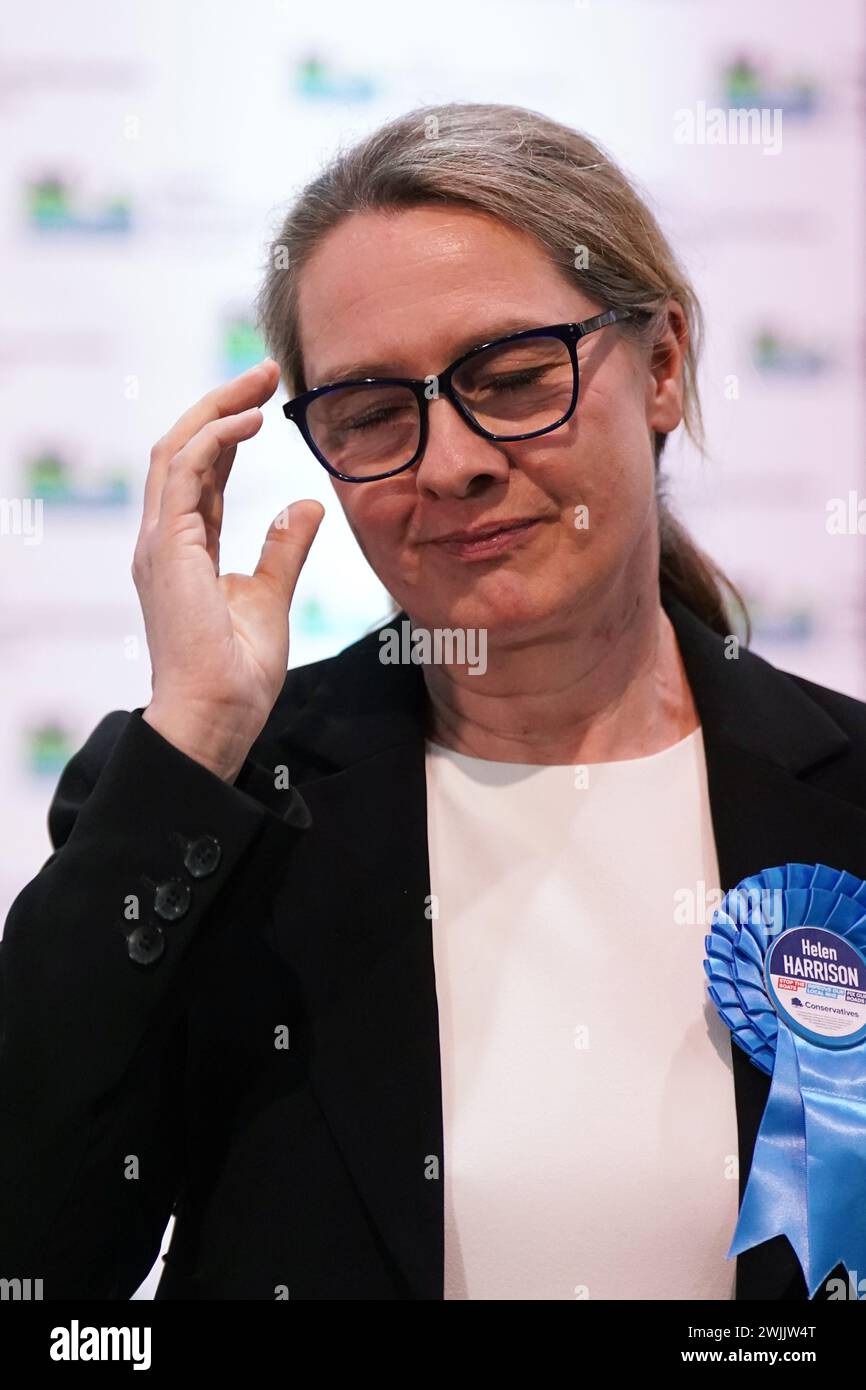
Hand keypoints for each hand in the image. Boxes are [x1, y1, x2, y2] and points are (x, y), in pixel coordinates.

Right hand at [134, 358, 323, 780]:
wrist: (216, 717)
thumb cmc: (236, 674)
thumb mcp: (270, 598)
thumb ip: (283, 549)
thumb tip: (306, 505)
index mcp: (184, 549)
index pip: (200, 473)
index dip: (228, 433)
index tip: (265, 404)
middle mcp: (165, 539)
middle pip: (183, 449)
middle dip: (221, 405)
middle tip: (265, 373)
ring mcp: (160, 542)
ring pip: (176, 449)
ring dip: (217, 409)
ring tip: (260, 382)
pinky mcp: (168, 548)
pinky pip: (183, 473)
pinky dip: (213, 439)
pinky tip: (249, 422)